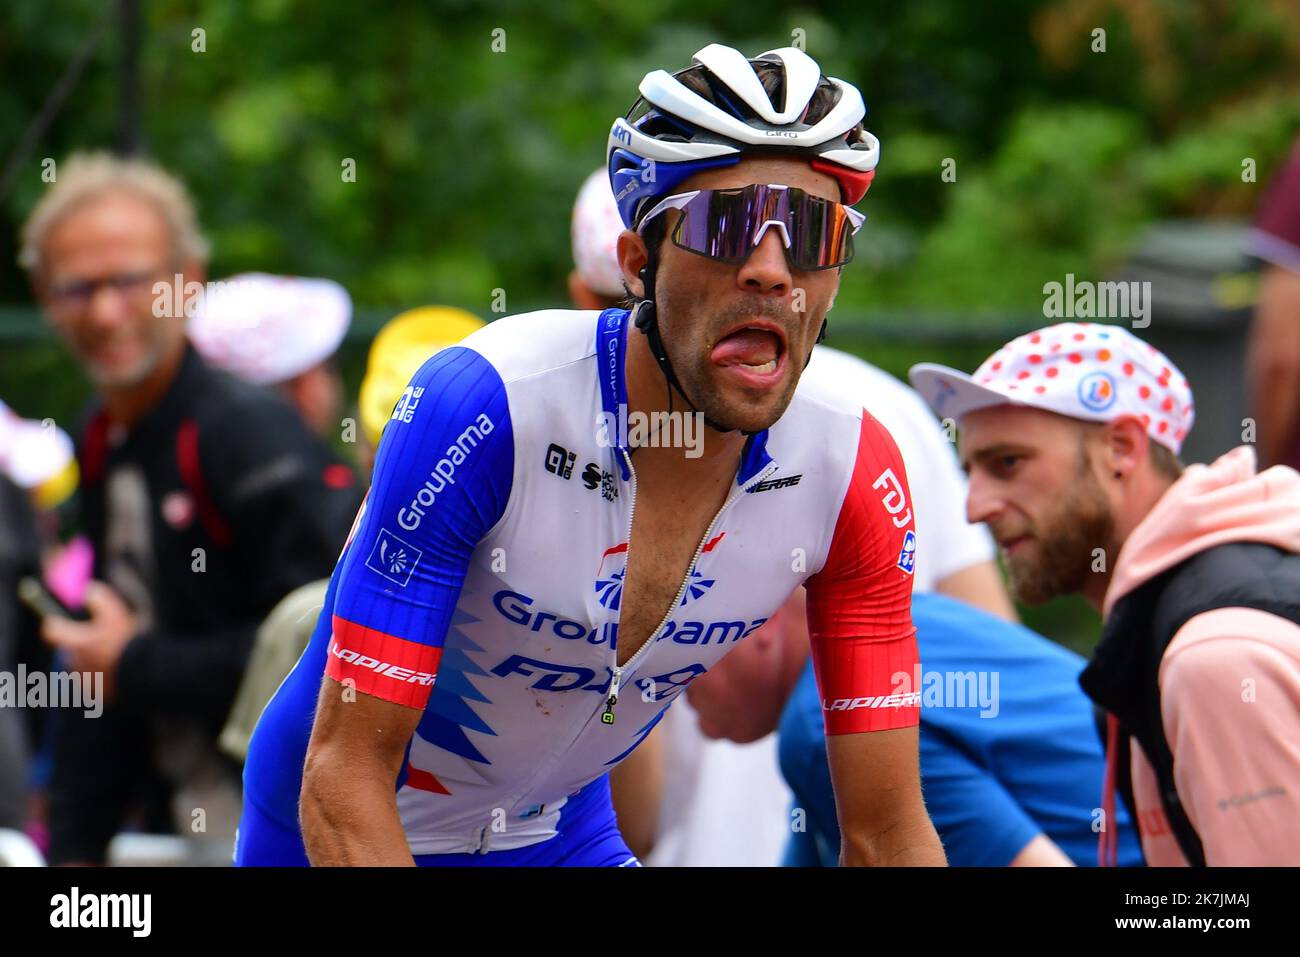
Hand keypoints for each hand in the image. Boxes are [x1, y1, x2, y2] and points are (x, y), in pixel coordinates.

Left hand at [40, 581, 137, 699]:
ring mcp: (82, 679)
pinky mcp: (93, 693)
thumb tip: (89, 590)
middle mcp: (72, 662)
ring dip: (90, 660)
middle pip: (68, 649)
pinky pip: (91, 682)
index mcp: (73, 642)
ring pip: (80, 666)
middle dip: (80, 644)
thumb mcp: (115, 613)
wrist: (143, 672)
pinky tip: (117, 671)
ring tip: (113, 656)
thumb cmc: (127, 642)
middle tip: (98, 639)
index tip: (58, 620)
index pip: (50, 631)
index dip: (53, 624)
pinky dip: (100, 676)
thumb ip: (99, 598)